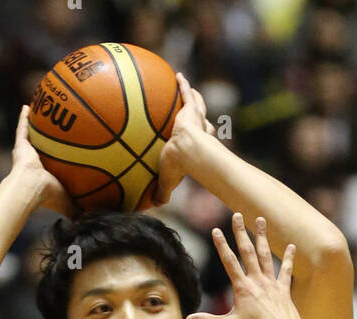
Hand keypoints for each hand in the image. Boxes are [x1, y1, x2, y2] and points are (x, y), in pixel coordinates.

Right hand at [11, 105, 74, 217]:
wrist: (30, 189)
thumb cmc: (48, 196)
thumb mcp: (68, 202)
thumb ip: (78, 209)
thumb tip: (90, 220)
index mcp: (46, 174)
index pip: (55, 163)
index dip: (60, 157)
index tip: (67, 149)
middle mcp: (36, 162)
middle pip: (45, 147)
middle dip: (50, 139)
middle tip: (57, 125)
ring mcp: (27, 153)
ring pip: (33, 135)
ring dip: (37, 124)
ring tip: (42, 110)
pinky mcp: (20, 146)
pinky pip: (22, 128)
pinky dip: (24, 117)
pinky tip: (27, 106)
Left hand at [151, 72, 213, 206]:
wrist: (187, 151)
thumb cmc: (180, 167)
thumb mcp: (167, 180)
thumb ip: (162, 191)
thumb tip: (153, 206)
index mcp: (198, 146)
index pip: (203, 140)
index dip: (203, 137)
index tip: (202, 135)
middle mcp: (201, 130)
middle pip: (203, 120)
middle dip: (200, 114)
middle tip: (197, 109)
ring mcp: (196, 118)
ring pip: (197, 104)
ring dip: (193, 97)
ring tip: (189, 89)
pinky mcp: (189, 108)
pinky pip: (186, 92)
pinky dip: (182, 84)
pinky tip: (177, 75)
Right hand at [187, 213, 302, 318]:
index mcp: (243, 288)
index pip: (229, 262)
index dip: (222, 245)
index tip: (216, 229)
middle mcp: (257, 281)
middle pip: (247, 252)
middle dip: (241, 232)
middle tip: (237, 215)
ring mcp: (272, 284)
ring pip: (265, 255)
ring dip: (262, 237)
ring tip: (260, 219)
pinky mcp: (284, 290)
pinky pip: (286, 270)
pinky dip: (288, 258)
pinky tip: (291, 246)